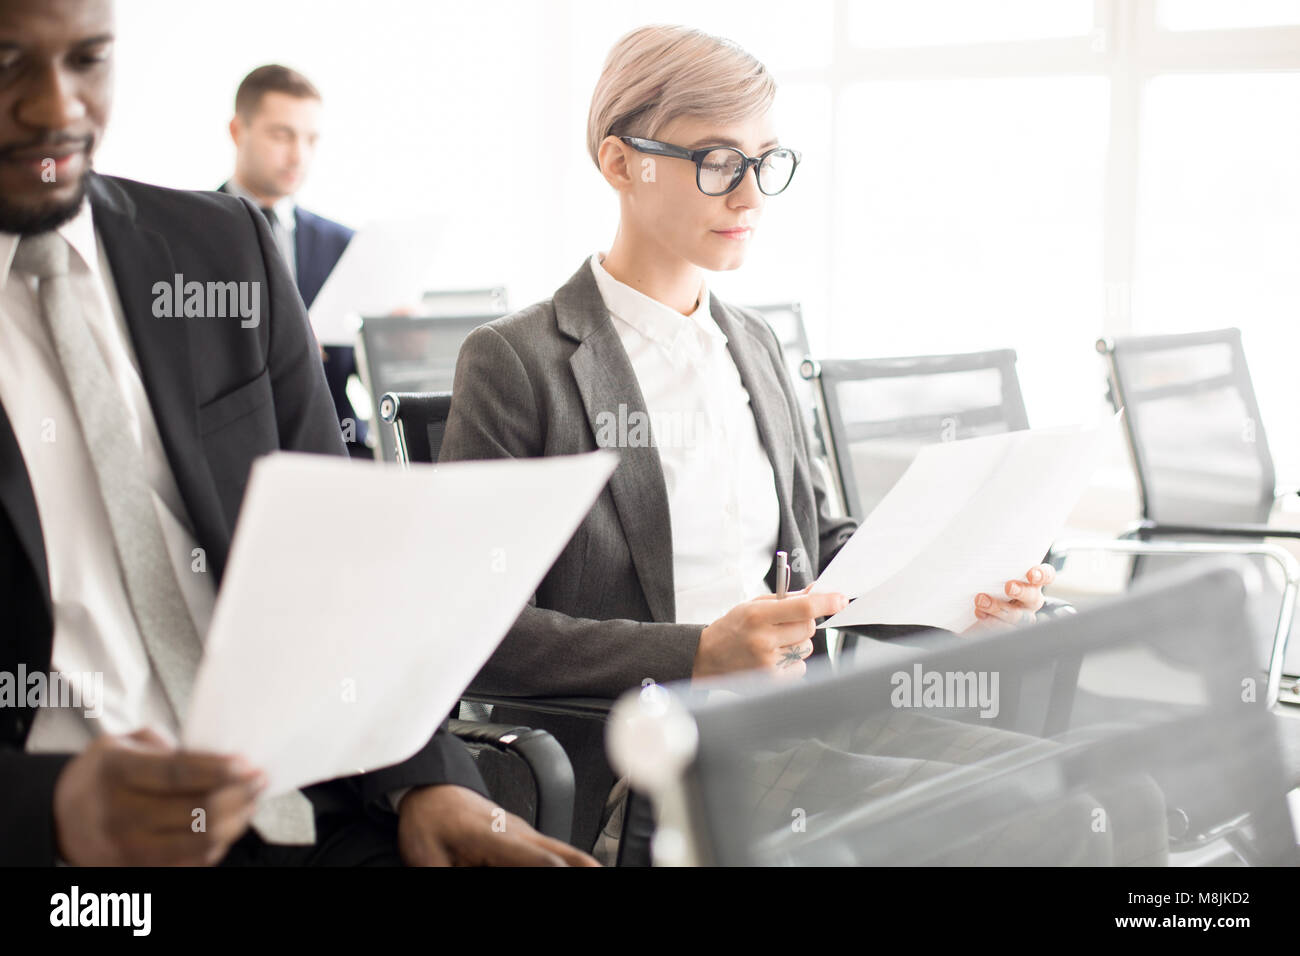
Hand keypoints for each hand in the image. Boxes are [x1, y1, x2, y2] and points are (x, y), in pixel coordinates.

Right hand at [52, 728, 264, 865]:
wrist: (61, 817)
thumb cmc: (104, 773)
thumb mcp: (124, 743)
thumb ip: (168, 748)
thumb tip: (221, 760)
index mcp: (115, 772)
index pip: (178, 773)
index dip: (219, 770)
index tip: (248, 765)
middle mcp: (118, 814)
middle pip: (196, 811)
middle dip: (239, 795)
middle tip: (259, 780)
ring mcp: (126, 848)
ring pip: (200, 842)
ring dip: (236, 822)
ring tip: (251, 802)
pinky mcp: (136, 870)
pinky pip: (191, 862)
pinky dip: (219, 844)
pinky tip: (230, 824)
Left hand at [397, 784, 598, 865]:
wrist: (429, 789)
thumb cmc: (429, 822)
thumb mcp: (428, 860)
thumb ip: (446, 875)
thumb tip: (452, 878)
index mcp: (496, 838)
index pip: (539, 860)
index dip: (558, 871)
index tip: (582, 878)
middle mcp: (517, 833)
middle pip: (564, 852)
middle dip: (587, 866)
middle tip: (604, 874)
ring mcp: (522, 832)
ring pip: (561, 849)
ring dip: (578, 863)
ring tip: (595, 873)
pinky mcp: (519, 835)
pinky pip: (549, 849)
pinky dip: (565, 861)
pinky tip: (567, 868)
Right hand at [693, 587, 847, 680]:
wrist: (707, 657)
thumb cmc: (732, 628)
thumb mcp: (752, 605)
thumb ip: (786, 599)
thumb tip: (817, 592)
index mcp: (757, 615)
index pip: (803, 607)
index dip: (826, 602)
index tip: (841, 599)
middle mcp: (763, 640)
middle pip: (808, 628)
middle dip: (803, 623)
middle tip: (785, 624)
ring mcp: (768, 663)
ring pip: (806, 647)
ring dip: (797, 643)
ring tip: (774, 643)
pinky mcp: (772, 680)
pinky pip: (801, 666)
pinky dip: (793, 661)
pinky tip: (774, 658)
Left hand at [966, 563, 1056, 632]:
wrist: (970, 608)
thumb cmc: (986, 582)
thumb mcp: (992, 569)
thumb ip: (994, 562)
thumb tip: (978, 547)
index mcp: (1032, 582)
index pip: (1046, 576)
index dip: (1042, 575)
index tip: (1031, 573)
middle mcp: (1030, 600)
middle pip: (1033, 597)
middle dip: (1021, 591)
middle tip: (1008, 586)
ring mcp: (1020, 617)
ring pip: (1017, 616)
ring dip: (999, 608)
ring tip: (981, 600)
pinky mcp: (1006, 630)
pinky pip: (1002, 628)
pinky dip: (990, 620)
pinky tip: (979, 613)